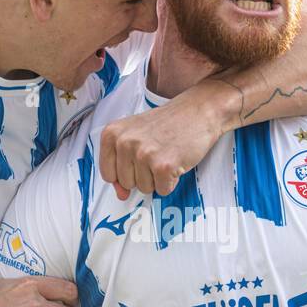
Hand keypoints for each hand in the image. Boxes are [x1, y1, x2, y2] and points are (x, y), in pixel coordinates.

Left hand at [98, 81, 232, 198]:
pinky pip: (162, 190)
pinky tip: (175, 162)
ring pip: (144, 188)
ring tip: (166, 155)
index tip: (137, 160)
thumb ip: (121, 165)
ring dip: (158, 178)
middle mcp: (125, 143)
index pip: (107, 174)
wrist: (198, 111)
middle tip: (157, 154)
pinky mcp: (163, 166)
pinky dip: (171, 181)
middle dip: (143, 175)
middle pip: (127, 183)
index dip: (125, 173)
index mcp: (112, 134)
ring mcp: (144, 154)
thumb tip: (120, 194)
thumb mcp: (135, 137)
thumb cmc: (167, 124)